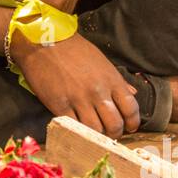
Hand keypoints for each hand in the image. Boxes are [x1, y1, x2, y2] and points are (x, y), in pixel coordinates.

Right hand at [12, 31, 140, 137]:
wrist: (45, 41)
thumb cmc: (74, 49)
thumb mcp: (101, 61)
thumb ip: (117, 80)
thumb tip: (132, 93)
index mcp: (111, 79)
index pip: (131, 108)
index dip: (133, 122)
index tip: (130, 127)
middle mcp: (98, 91)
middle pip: (115, 124)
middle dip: (115, 133)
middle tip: (110, 133)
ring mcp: (78, 99)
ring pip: (95, 130)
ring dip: (97, 136)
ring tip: (94, 133)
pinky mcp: (59, 105)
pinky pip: (73, 127)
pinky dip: (78, 132)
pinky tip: (78, 130)